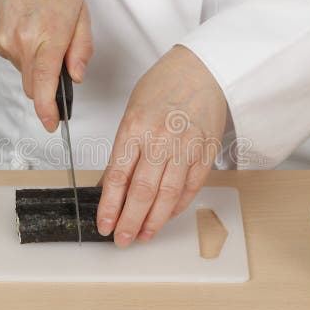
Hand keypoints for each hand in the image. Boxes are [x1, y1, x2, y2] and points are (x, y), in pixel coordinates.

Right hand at [0, 0, 92, 131]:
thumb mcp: (80, 13)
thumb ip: (81, 50)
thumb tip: (76, 77)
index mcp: (49, 36)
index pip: (45, 86)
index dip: (48, 110)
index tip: (52, 123)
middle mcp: (23, 42)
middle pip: (34, 87)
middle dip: (47, 85)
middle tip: (57, 60)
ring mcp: (5, 42)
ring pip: (24, 73)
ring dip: (35, 64)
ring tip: (41, 32)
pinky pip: (13, 59)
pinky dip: (23, 52)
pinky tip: (27, 28)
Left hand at [97, 46, 226, 246]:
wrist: (202, 70)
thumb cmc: (163, 87)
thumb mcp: (133, 113)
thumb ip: (124, 150)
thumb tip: (110, 185)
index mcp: (135, 128)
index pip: (117, 177)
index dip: (109, 206)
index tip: (103, 224)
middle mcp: (160, 139)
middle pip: (142, 192)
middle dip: (129, 221)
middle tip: (121, 239)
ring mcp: (186, 147)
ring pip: (167, 195)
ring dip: (154, 221)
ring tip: (142, 235)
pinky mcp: (205, 153)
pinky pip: (190, 188)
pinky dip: (177, 206)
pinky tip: (166, 216)